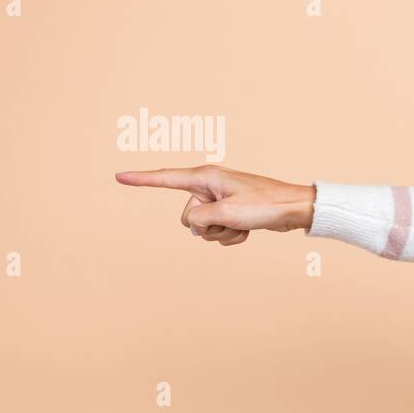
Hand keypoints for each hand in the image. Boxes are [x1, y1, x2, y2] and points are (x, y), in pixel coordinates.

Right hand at [115, 164, 315, 245]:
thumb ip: (198, 219)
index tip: (119, 176)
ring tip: (243, 224)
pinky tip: (248, 230)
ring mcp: (221, 200)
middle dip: (206, 225)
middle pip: (187, 216)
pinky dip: (232, 236)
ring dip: (222, 232)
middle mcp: (210, 186)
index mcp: (206, 177)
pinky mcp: (231, 213)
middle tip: (231, 220)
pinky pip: (219, 232)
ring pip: (204, 228)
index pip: (166, 178)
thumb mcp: (226, 213)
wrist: (294, 210)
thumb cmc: (264, 206)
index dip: (142, 179)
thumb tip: (191, 225)